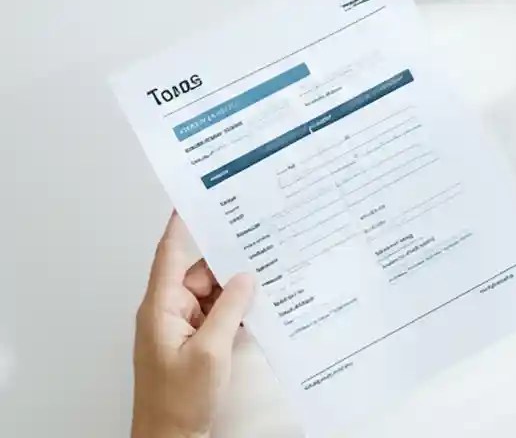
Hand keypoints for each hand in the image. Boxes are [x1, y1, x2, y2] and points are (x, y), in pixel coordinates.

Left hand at [132, 213, 255, 437]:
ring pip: (212, 294)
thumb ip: (228, 309)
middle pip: (199, 273)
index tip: (190, 199)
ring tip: (265, 283)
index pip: (169, 255)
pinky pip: (216, 315)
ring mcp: (180, 329)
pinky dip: (235, 312)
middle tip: (259, 246)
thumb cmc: (178, 404)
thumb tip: (244, 278)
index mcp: (160, 308)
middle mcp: (167, 313)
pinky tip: (255, 312)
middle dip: (228, 264)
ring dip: (236, 293)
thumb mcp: (210, 351)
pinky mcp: (193, 344)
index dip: (180, 225)